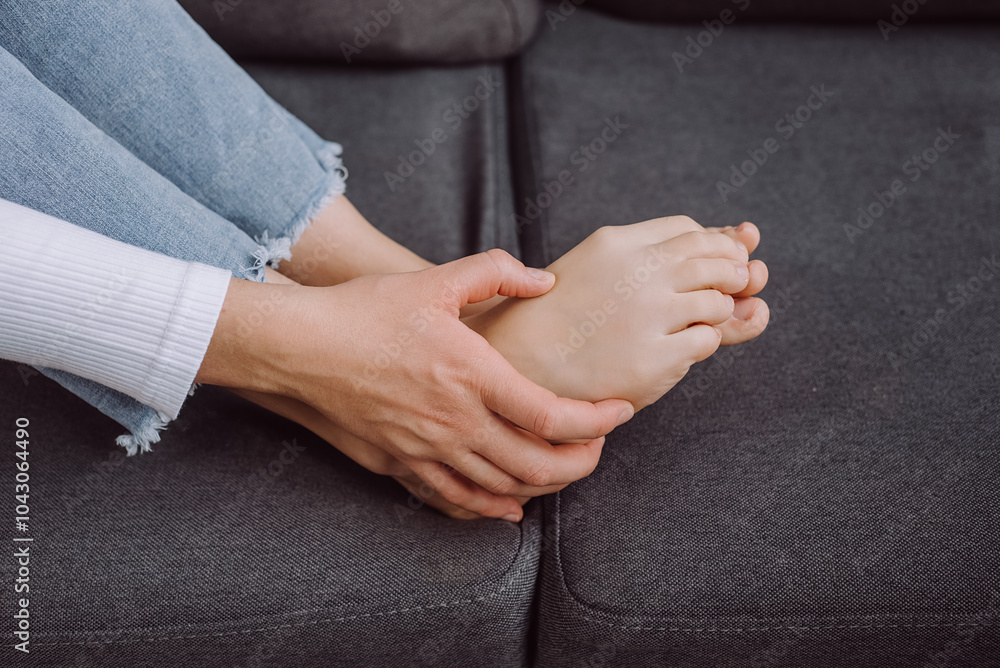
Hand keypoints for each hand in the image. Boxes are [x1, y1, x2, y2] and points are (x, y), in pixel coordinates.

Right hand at [199, 249, 633, 519]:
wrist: (299, 350)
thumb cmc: (365, 311)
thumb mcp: (435, 279)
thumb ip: (496, 273)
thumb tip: (544, 281)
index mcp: (472, 376)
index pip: (553, 416)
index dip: (597, 420)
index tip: (618, 412)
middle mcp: (456, 423)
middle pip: (537, 465)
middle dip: (581, 462)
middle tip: (598, 447)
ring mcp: (427, 451)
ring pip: (502, 489)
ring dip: (543, 486)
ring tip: (564, 469)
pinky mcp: (400, 466)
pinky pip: (454, 500)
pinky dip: (489, 509)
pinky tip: (507, 507)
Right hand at [465, 217, 770, 409]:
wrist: (517, 363)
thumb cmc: (557, 315)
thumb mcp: (594, 265)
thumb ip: (648, 253)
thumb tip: (732, 242)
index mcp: (618, 243)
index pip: (687, 230)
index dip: (712, 244)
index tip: (717, 261)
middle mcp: (637, 272)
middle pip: (715, 259)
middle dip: (732, 272)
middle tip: (728, 289)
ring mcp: (648, 316)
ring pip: (718, 301)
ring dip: (720, 310)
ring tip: (699, 321)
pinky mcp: (654, 358)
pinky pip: (707, 340)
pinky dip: (705, 341)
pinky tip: (682, 347)